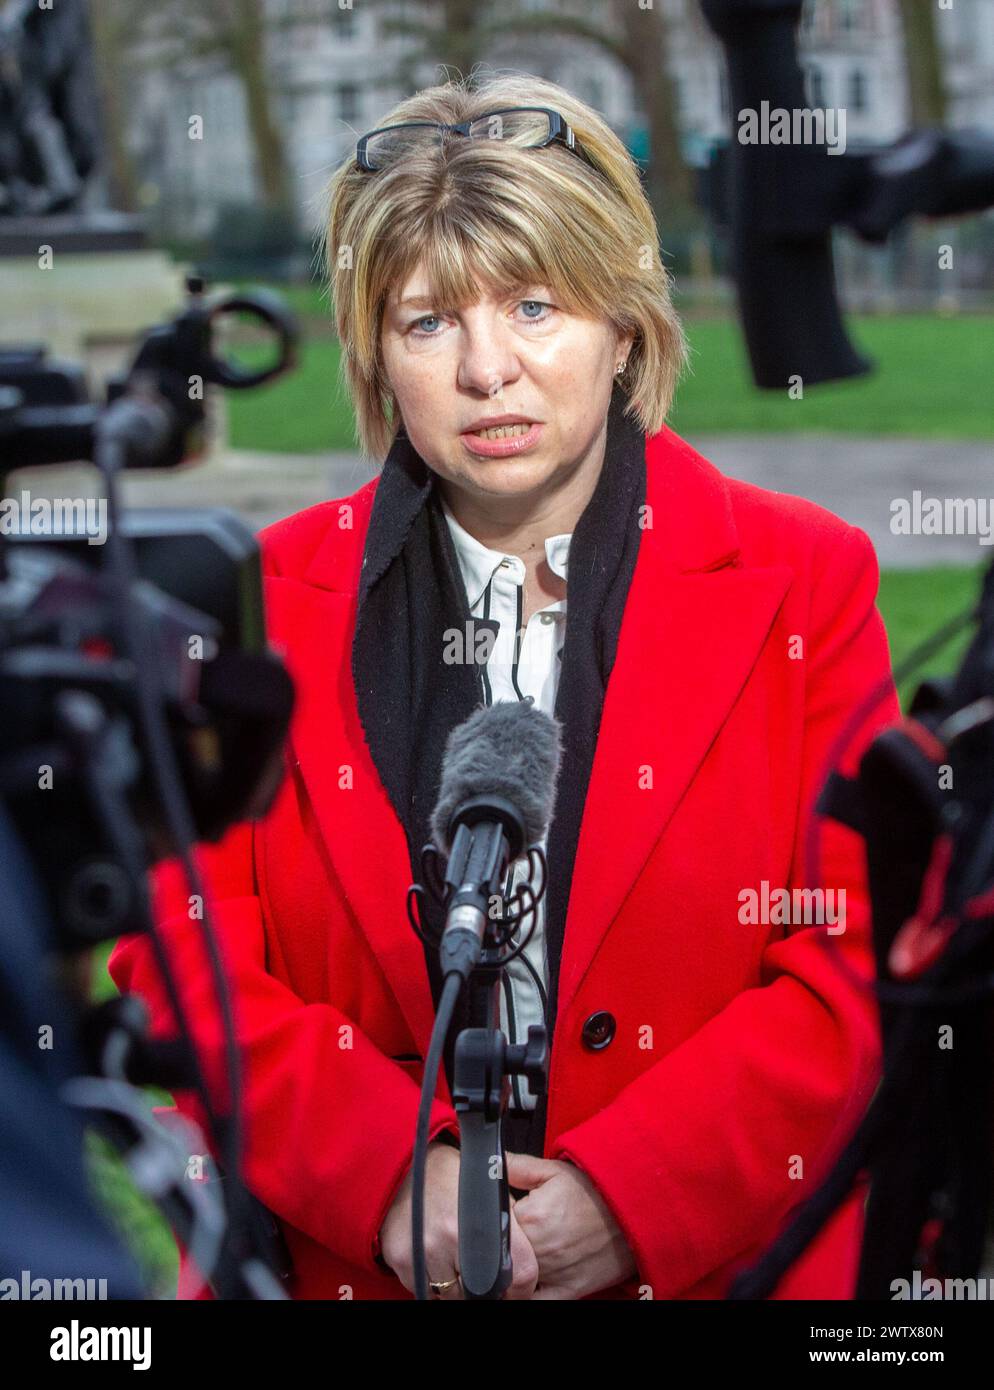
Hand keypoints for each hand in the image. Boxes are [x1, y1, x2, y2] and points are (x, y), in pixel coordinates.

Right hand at [378, 1140, 539, 1298]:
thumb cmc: (453, 1177)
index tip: (515, 1286)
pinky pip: (424, 1290)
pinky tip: (434, 1258)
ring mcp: (423, 1252)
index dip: (521, 1286)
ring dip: (456, 1285)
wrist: (406, 1167)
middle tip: (480, 1267)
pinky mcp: (401, 1260)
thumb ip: (511, 1225)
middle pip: (481, 1292)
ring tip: (454, 1258)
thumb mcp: (492, 1189)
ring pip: (451, 1295)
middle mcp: (450, 1238)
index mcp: (482, 1220)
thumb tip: (526, 1263)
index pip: (519, 1274)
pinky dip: (432, 1282)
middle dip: (483, 1285)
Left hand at [505, 1151, 637, 1299]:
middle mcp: (538, 1250)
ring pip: (514, 1279)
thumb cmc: (594, 1190)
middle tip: (513, 1230)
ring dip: (512, 1266)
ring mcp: (552, 1274)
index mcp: (531, 1217)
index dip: (493, 1215)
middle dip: (503, 1240)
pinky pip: (535, 1300)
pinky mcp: (567, 1291)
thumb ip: (516, 1166)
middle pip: (502, 1252)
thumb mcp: (555, 1170)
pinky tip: (526, 1280)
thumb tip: (488, 1163)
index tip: (500, 1211)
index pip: (492, 1221)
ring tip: (520, 1252)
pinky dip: (525, 1294)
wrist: (633, 1213)